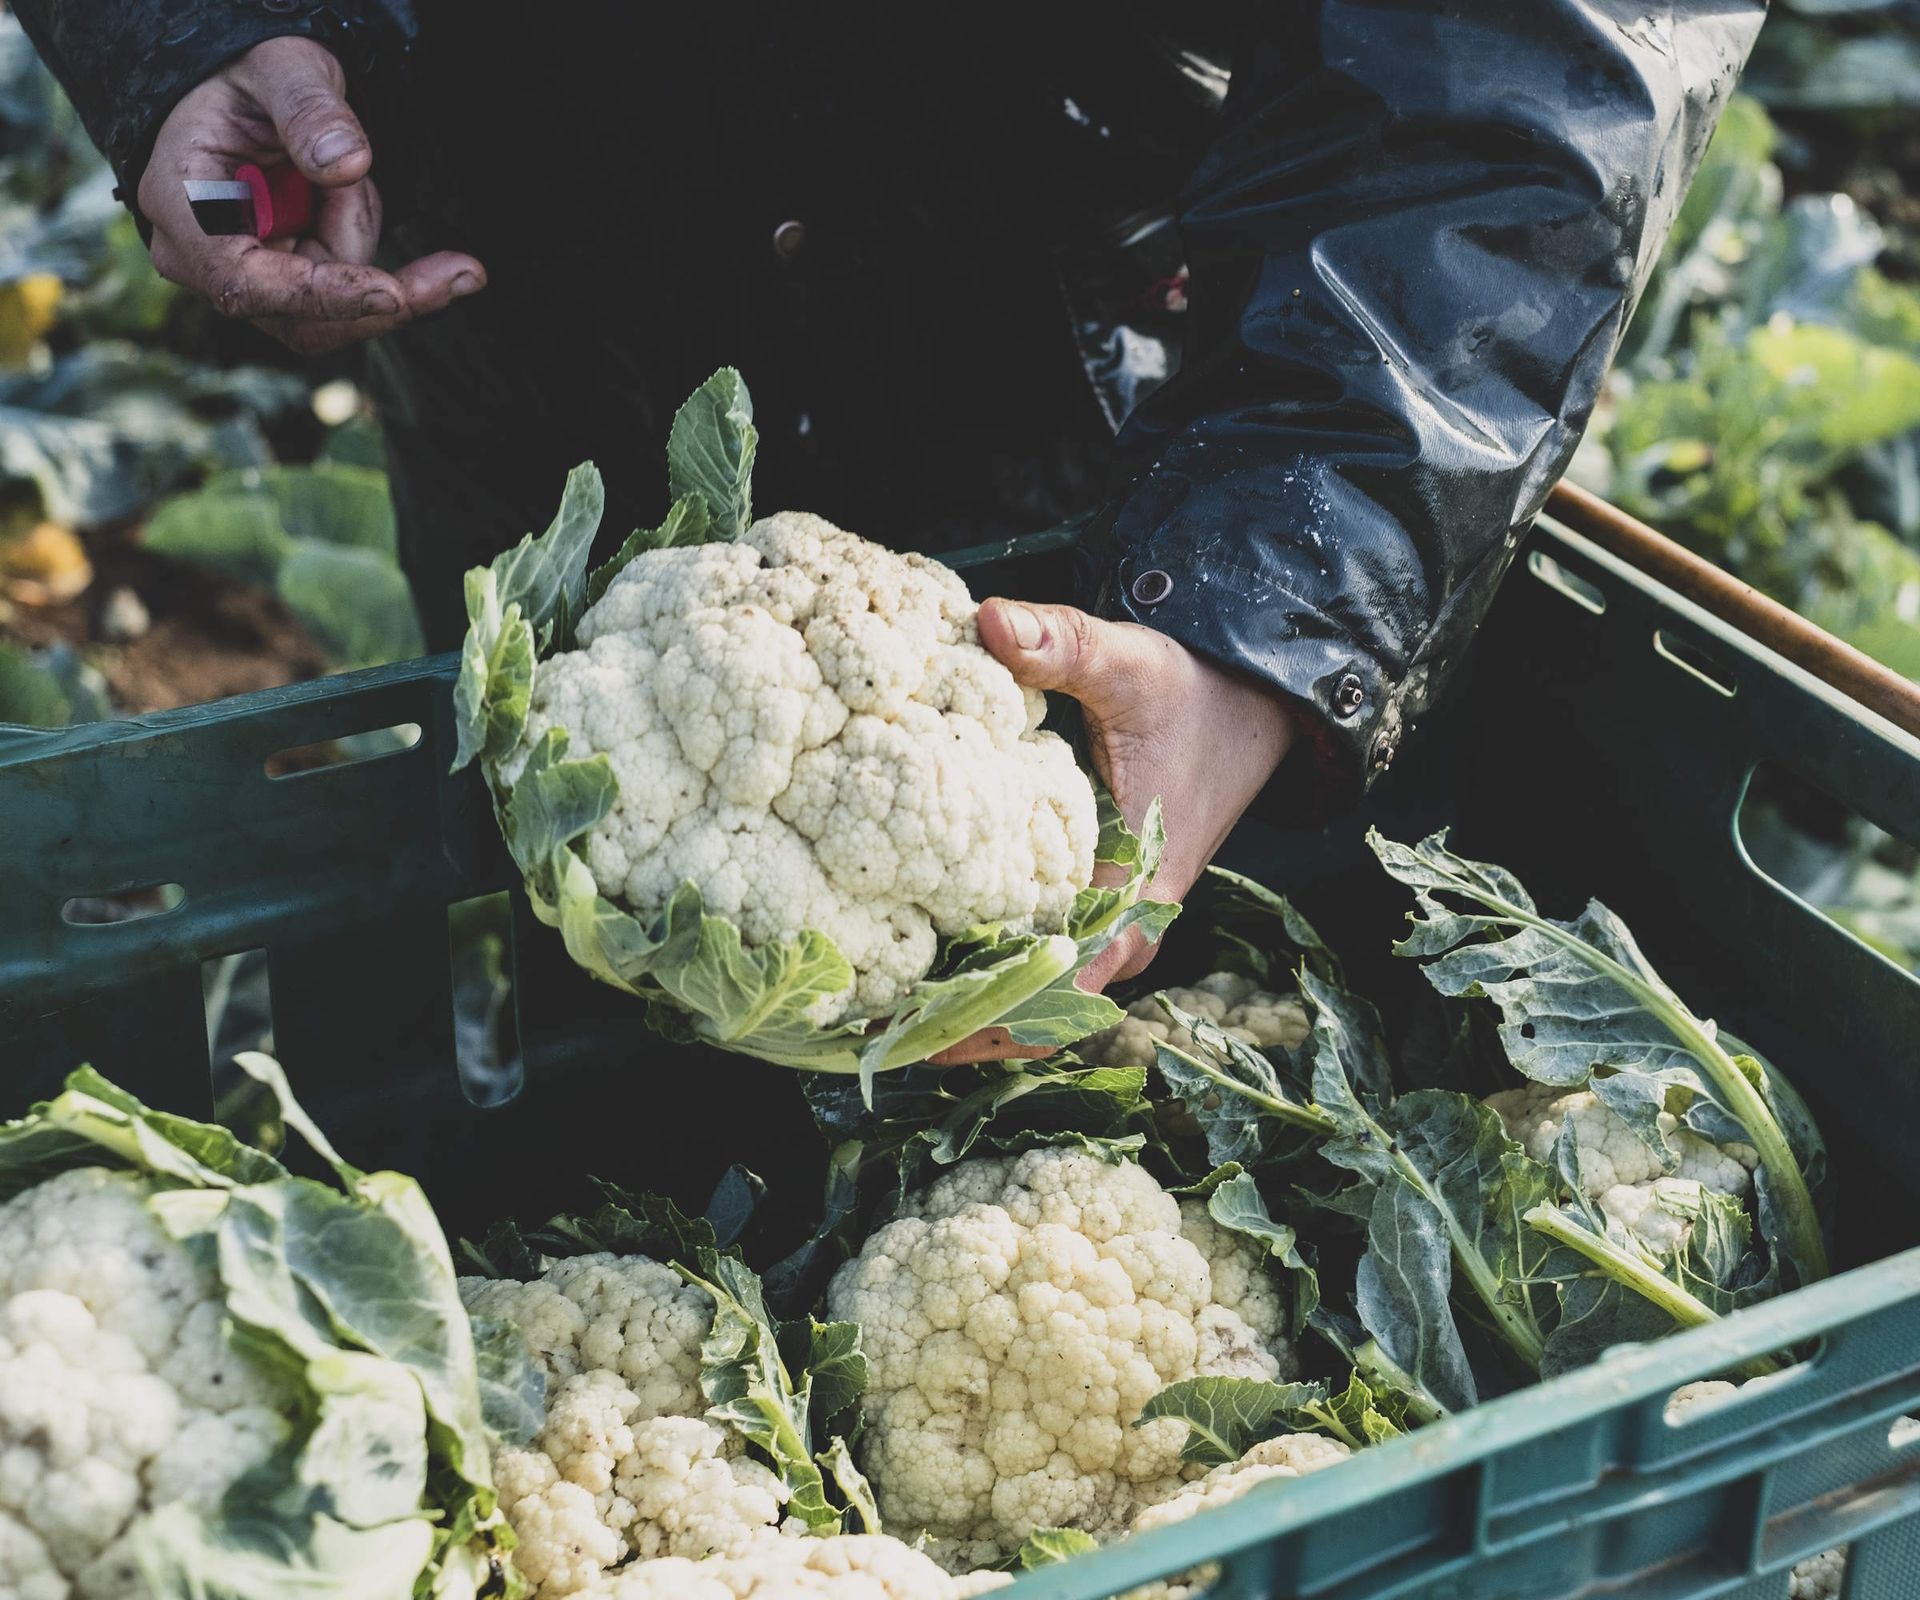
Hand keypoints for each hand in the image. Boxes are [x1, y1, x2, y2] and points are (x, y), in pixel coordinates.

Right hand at [136, 37, 484, 353]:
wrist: (253, 98)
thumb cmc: (257, 79)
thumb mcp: (283, 67)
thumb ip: (309, 108)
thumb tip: (348, 165)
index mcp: (183, 207)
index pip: (245, 282)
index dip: (320, 295)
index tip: (392, 295)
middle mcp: (204, 260)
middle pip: (303, 317)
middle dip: (380, 291)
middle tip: (463, 272)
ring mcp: (249, 281)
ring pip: (338, 306)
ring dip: (366, 239)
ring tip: (350, 175)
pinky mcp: (289, 290)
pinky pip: (353, 295)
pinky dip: (380, 257)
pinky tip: (380, 216)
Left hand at [931, 598, 1295, 1063]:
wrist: (1251, 706)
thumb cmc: (1190, 692)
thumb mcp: (1126, 663)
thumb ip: (1058, 645)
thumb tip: (988, 620)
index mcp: (1136, 886)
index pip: (1060, 983)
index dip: (988, 1014)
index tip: (914, 1025)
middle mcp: (1132, 921)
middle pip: (1045, 1005)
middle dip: (968, 1023)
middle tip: (877, 1025)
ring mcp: (1122, 919)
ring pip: (1049, 989)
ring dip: (982, 1003)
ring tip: (890, 1011)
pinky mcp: (1108, 902)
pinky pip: (1053, 958)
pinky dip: (1002, 970)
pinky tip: (935, 967)